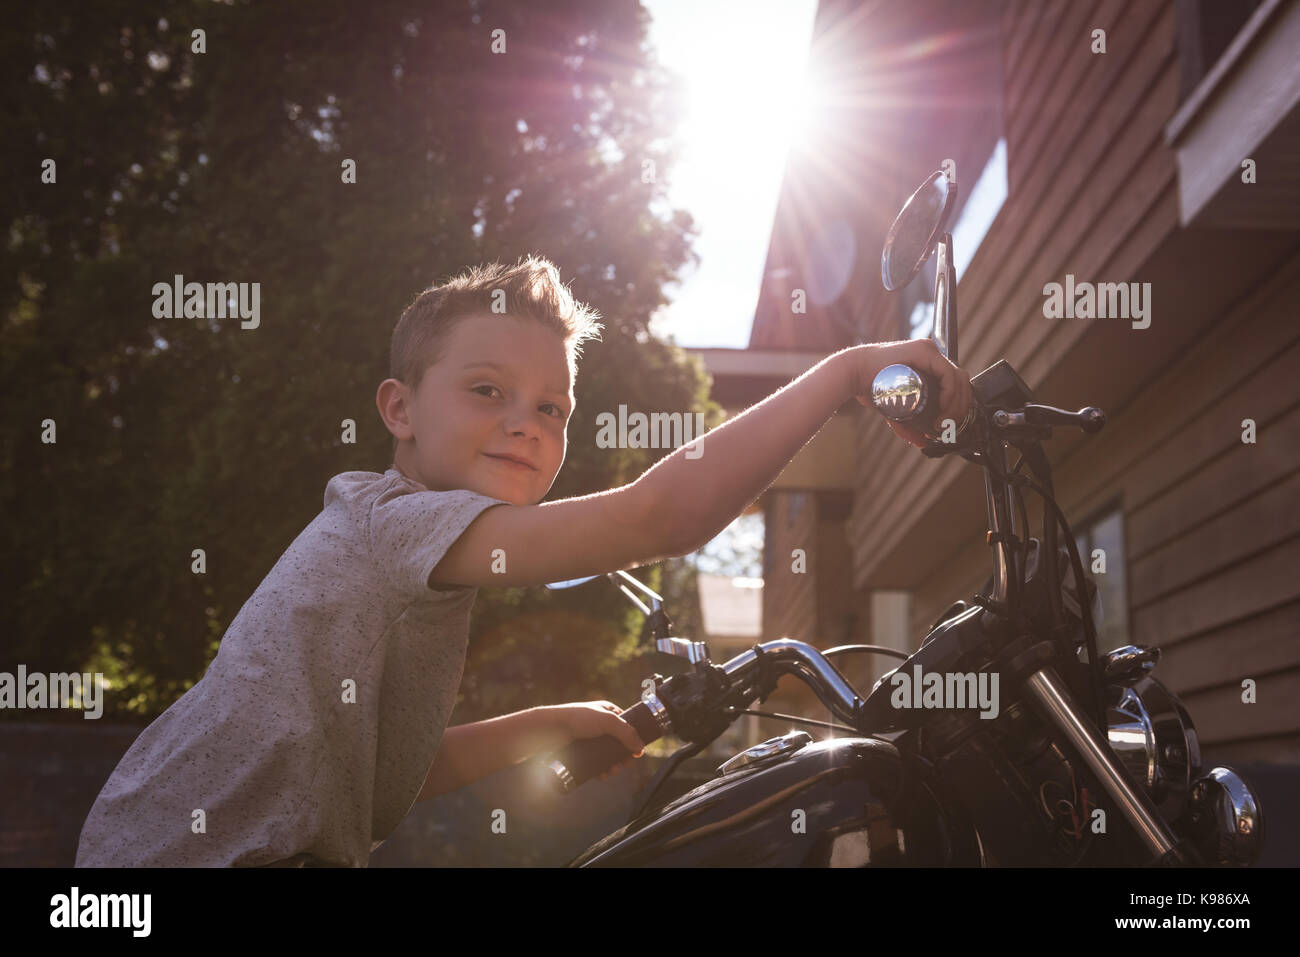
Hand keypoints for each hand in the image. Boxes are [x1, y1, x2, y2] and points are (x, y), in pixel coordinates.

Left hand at [546, 700, 645, 780]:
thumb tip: (640, 748)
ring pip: (607, 754)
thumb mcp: (608, 721)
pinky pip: (595, 761)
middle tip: (623, 766)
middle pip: (618, 743)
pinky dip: (601, 769)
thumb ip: (626, 732)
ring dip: (612, 765)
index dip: (633, 739)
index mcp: (607, 711)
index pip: (626, 725)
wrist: (550, 729)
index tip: (636, 752)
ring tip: (611, 773)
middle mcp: (599, 724)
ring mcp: (590, 737)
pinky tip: (602, 775)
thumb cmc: (577, 719)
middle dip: (622, 757)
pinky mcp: (581, 749)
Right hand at [851, 338, 972, 448]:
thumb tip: (921, 441)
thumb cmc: (870, 387)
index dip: (959, 405)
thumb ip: (907, 424)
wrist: (853, 374)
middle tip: (950, 425)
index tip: (950, 423)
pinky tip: (942, 406)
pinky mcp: (925, 352)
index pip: (956, 384)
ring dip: (957, 402)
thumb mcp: (895, 409)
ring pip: (959, 378)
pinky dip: (950, 392)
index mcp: (930, 365)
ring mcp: (930, 352)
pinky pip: (948, 374)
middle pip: (961, 381)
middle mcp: (933, 356)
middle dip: (961, 406)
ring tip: (944, 420)